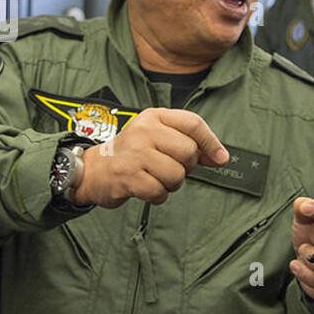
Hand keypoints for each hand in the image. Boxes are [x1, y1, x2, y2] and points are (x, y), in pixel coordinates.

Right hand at [73, 108, 227, 208]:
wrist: (92, 170)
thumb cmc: (131, 155)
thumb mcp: (157, 138)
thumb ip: (188, 144)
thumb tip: (221, 158)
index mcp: (153, 117)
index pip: (193, 123)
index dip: (211, 142)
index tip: (220, 158)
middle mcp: (143, 131)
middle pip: (189, 152)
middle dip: (186, 167)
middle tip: (168, 168)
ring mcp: (134, 153)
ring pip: (177, 175)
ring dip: (171, 184)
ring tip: (154, 178)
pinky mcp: (127, 176)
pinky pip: (160, 192)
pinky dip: (157, 196)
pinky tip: (145, 188)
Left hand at [290, 197, 313, 304]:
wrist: (313, 266)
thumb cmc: (313, 239)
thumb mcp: (306, 221)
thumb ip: (303, 209)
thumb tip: (302, 205)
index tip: (306, 208)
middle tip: (307, 242)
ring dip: (307, 260)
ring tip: (305, 255)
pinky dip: (306, 276)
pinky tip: (300, 268)